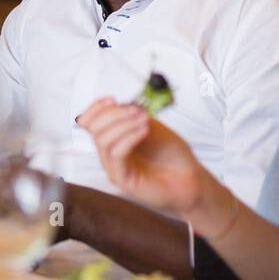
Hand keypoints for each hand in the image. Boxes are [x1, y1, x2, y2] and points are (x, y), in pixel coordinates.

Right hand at [76, 97, 212, 219]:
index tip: (112, 99)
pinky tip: (144, 131)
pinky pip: (117, 154)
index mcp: (113, 140)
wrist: (189, 178)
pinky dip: (129, 138)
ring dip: (123, 124)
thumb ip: (131, 117)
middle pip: (94, 130)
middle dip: (114, 114)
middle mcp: (110, 155)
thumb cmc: (172, 155)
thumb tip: (117, 106)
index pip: (89, 123)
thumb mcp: (149, 126)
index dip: (96, 108)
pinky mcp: (122, 180)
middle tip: (136, 111)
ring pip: (103, 141)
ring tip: (144, 121)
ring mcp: (114, 169)